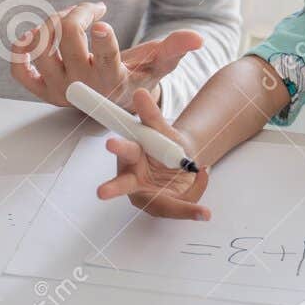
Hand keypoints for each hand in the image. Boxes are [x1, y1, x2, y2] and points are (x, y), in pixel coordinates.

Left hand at [9, 1, 203, 109]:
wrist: (111, 102)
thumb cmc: (135, 76)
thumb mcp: (158, 64)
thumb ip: (175, 49)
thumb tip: (198, 37)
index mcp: (113, 79)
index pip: (106, 59)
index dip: (102, 40)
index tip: (100, 22)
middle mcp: (83, 85)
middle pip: (67, 37)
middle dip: (79, 12)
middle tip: (91, 10)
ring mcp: (58, 88)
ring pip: (42, 45)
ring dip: (53, 22)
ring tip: (70, 19)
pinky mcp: (40, 88)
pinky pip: (19, 69)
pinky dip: (20, 49)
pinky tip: (33, 35)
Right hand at [94, 89, 210, 220]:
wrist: (181, 160)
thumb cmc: (163, 145)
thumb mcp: (162, 130)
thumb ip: (151, 114)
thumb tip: (140, 92)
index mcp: (131, 156)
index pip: (125, 149)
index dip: (118, 146)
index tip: (110, 142)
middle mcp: (133, 179)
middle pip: (123, 184)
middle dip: (112, 188)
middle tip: (101, 192)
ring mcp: (146, 196)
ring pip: (162, 205)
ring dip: (184, 208)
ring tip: (202, 212)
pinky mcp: (161, 207)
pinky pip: (181, 205)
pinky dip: (195, 197)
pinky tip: (203, 193)